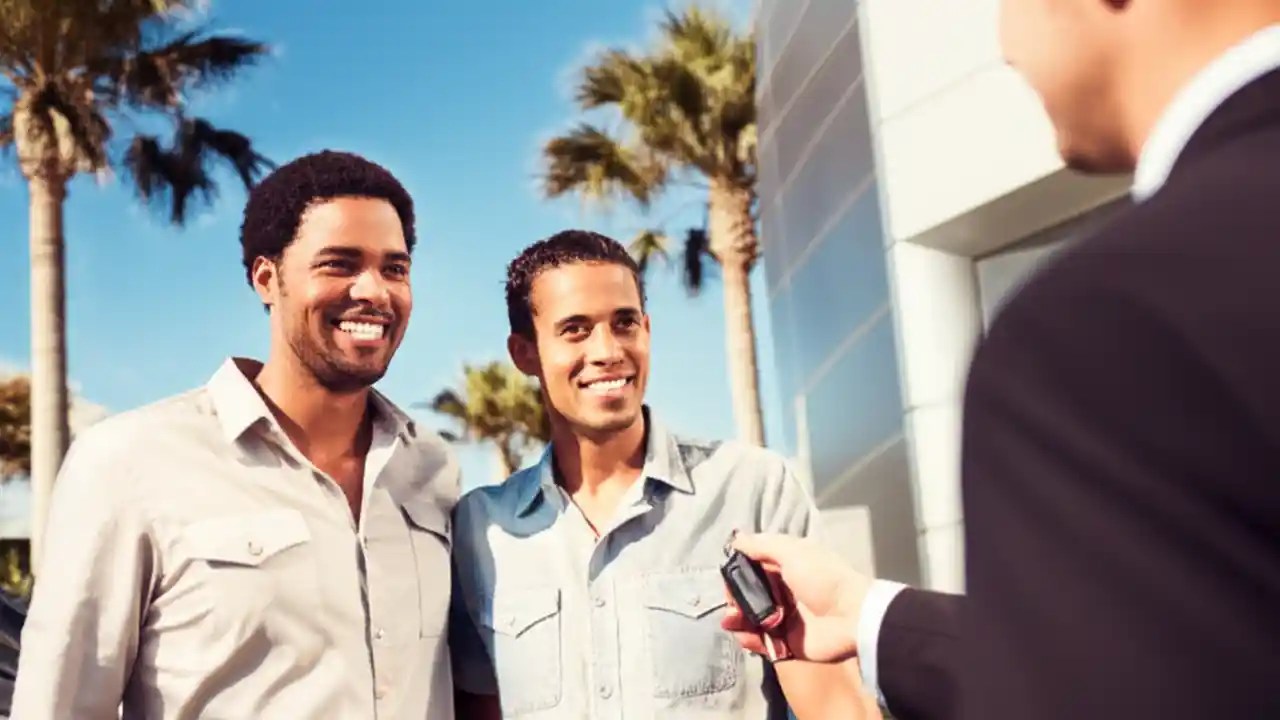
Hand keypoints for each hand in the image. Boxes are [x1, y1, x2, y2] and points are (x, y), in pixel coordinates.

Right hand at [720, 532, 872, 662]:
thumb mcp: (793, 551)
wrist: (852, 617)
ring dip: (736, 620)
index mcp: (784, 568)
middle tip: (732, 604)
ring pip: (749, 620)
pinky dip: (749, 640)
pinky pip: (760, 642)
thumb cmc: (823, 578)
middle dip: (734, 599)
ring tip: (734, 621)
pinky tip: (747, 637)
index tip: (728, 578)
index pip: (751, 570)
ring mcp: (783, 619)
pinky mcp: (785, 642)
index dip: (736, 574)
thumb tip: (736, 540)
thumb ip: (762, 545)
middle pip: (746, 596)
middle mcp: (782, 592)